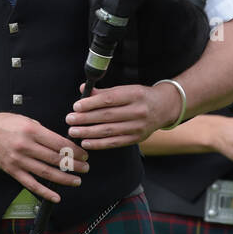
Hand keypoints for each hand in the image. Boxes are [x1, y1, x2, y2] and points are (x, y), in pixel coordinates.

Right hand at [0, 112, 88, 203]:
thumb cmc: (5, 123)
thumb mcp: (26, 120)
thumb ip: (43, 131)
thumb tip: (61, 143)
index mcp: (32, 130)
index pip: (59, 143)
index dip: (74, 151)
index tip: (84, 155)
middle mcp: (26, 146)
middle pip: (55, 159)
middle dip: (74, 165)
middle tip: (85, 168)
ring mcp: (19, 160)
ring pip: (46, 173)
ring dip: (64, 179)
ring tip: (77, 180)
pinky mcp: (12, 171)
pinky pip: (31, 184)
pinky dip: (44, 192)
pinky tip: (56, 196)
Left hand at [67, 82, 181, 149]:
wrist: (163, 108)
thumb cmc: (139, 96)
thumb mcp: (125, 89)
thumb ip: (104, 92)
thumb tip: (83, 90)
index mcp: (134, 94)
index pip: (110, 99)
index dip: (91, 103)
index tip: (76, 106)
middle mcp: (138, 111)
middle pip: (107, 116)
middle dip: (86, 118)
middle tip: (69, 119)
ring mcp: (138, 127)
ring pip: (109, 130)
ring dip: (88, 132)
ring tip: (73, 131)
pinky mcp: (137, 138)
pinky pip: (115, 142)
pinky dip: (99, 144)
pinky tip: (86, 142)